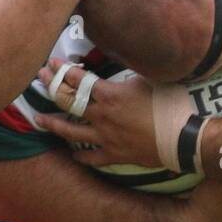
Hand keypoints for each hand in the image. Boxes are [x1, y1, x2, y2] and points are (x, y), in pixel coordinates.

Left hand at [38, 61, 159, 165]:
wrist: (182, 138)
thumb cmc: (170, 105)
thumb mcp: (149, 80)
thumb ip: (129, 75)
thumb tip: (121, 65)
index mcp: (109, 95)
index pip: (78, 80)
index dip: (62, 70)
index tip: (51, 64)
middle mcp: (102, 116)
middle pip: (68, 101)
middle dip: (52, 88)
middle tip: (40, 80)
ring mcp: (105, 138)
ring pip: (71, 131)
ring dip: (53, 124)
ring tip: (39, 119)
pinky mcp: (114, 155)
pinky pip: (92, 157)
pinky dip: (81, 156)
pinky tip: (74, 154)